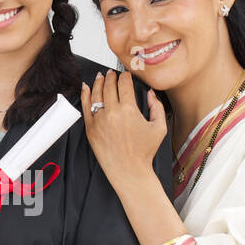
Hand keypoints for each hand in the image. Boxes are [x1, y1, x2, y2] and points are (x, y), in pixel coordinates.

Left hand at [80, 70, 165, 190]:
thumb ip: (157, 107)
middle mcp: (112, 112)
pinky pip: (85, 107)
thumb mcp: (159, 128)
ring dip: (98, 82)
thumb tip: (151, 93)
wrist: (129, 170)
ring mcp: (99, 120)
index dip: (125, 76)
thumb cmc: (144, 152)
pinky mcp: (90, 128)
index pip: (124, 84)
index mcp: (129, 109)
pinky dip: (85, 94)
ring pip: (96, 93)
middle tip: (112, 73)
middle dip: (111, 76)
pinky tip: (86, 87)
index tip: (126, 75)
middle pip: (108, 86)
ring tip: (100, 76)